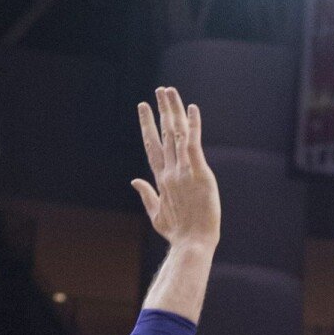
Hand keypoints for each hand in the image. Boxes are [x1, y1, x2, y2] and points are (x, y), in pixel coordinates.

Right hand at [133, 87, 220, 250]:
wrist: (192, 243)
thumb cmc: (178, 233)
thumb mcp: (157, 214)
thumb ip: (146, 195)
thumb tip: (134, 180)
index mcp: (161, 180)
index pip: (152, 146)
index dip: (147, 125)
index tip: (143, 107)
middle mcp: (170, 171)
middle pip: (163, 134)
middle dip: (160, 110)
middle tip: (158, 91)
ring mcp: (183, 171)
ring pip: (176, 134)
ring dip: (173, 110)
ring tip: (169, 92)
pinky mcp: (198, 173)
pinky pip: (193, 144)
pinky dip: (193, 125)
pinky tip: (191, 108)